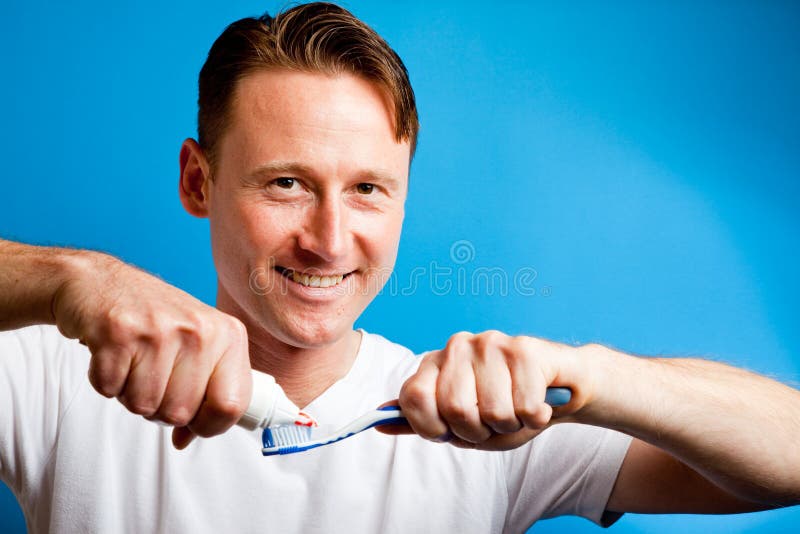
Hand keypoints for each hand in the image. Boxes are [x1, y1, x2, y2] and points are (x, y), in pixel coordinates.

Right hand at [52, 252, 251, 448]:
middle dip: (161, 407)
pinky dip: (106, 382)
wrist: (99, 281)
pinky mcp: (117, 332)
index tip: (194, 420)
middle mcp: (199, 329)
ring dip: (131, 394)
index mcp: (228, 334)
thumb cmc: (153, 318)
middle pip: (181, 413)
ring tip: (133, 361)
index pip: (232, 405)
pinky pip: (110, 390)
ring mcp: (159, 329)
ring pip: (145, 406)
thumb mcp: (197, 343)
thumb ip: (205, 390)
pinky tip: (113, 354)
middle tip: (152, 376)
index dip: (209, 425)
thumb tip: (188, 438)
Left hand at [379, 330, 591, 449]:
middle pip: (456, 410)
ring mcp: (489, 343)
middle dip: (479, 432)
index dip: (434, 428)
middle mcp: (457, 346)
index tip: (452, 431)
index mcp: (435, 363)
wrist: (558, 389)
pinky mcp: (524, 349)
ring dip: (510, 426)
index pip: (413, 399)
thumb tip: (379, 421)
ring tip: (516, 410)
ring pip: (492, 412)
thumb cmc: (504, 406)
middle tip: (492, 423)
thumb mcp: (457, 422)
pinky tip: (537, 404)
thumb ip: (420, 421)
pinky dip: (534, 418)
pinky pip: (524, 407)